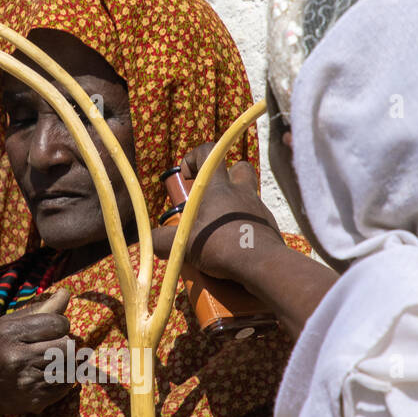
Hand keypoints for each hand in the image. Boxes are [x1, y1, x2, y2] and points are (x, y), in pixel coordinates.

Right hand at [0, 288, 75, 416]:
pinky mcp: (35, 400)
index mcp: (10, 334)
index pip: (58, 324)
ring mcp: (28, 382)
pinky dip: (62, 379)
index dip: (60, 324)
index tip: (52, 328)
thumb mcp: (4, 324)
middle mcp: (19, 358)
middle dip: (64, 343)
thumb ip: (38, 310)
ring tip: (51, 360)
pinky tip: (47, 375)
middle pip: (67, 345)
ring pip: (70, 366)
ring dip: (66, 362)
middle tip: (52, 345)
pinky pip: (66, 386)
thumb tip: (66, 294)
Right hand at [150, 143, 286, 281]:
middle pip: (238, 169)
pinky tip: (234, 245)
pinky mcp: (269, 226)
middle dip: (225, 178)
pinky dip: (244, 227)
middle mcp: (241, 191)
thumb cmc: (222, 247)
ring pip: (247, 196)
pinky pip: (255, 219)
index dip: (194, 157)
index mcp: (218, 187)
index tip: (186, 177)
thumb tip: (148, 242)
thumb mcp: (184, 245)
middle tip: (209, 200)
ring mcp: (258, 208)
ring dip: (233, 206)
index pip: (208, 151)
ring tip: (219, 228)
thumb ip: (162, 242)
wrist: (262, 265)